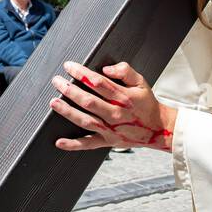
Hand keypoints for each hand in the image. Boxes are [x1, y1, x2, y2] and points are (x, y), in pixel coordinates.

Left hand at [49, 60, 176, 151]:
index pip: (98, 83)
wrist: (158, 129)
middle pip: (88, 101)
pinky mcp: (108, 142)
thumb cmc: (146, 103)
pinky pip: (88, 144)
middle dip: (69, 90)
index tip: (69, 66)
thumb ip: (125, 71)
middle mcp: (116, 113)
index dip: (82, 73)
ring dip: (67, 112)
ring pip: (85, 120)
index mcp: (124, 97)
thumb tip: (106, 69)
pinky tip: (59, 142)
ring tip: (54, 102)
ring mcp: (110, 130)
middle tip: (56, 81)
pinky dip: (73, 145)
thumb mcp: (141, 82)